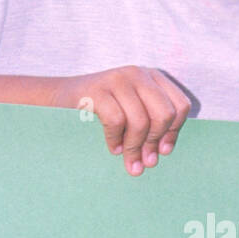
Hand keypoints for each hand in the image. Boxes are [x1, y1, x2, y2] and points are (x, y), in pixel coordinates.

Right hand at [54, 67, 191, 175]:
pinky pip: (117, 121)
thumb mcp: (131, 112)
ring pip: (141, 122)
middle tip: (146, 162)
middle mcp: (138, 74)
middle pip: (164, 114)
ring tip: (129, 163)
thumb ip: (149, 125)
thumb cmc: (100, 111)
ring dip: (135, 148)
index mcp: (153, 78)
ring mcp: (118, 79)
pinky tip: (113, 149)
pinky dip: (116, 140)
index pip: (180, 105)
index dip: (174, 131)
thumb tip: (160, 154)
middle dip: (155, 142)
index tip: (163, 151)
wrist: (58, 99)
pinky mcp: (97, 90)